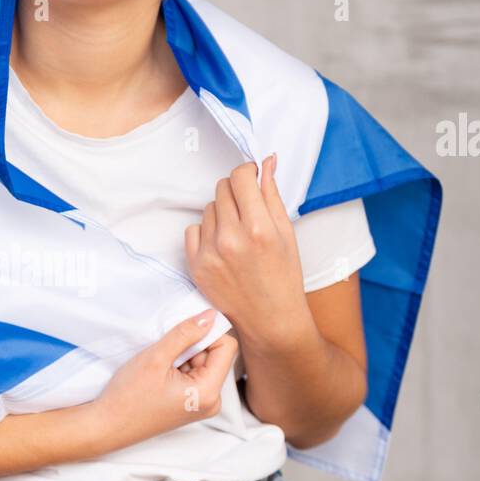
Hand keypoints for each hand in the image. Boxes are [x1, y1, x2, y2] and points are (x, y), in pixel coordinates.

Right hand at [89, 311, 238, 453]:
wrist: (108, 426)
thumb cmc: (128, 396)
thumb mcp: (156, 357)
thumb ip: (186, 333)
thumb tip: (210, 315)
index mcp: (209, 392)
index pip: (227, 347)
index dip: (206, 333)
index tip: (182, 334)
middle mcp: (212, 401)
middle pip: (216, 355)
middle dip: (192, 347)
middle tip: (165, 354)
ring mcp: (202, 404)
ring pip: (203, 363)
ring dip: (183, 356)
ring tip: (159, 367)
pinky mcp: (192, 404)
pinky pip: (195, 375)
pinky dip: (179, 367)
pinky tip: (160, 375)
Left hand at [184, 154, 309, 351]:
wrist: (269, 320)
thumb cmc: (284, 277)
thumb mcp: (286, 233)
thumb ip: (272, 195)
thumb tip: (266, 161)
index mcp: (259, 228)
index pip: (240, 177)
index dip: (246, 172)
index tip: (251, 177)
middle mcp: (231, 239)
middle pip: (222, 188)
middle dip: (235, 192)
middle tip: (247, 209)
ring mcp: (210, 253)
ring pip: (208, 208)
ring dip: (222, 213)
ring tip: (237, 233)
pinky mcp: (196, 265)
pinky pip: (193, 230)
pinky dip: (205, 232)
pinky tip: (222, 246)